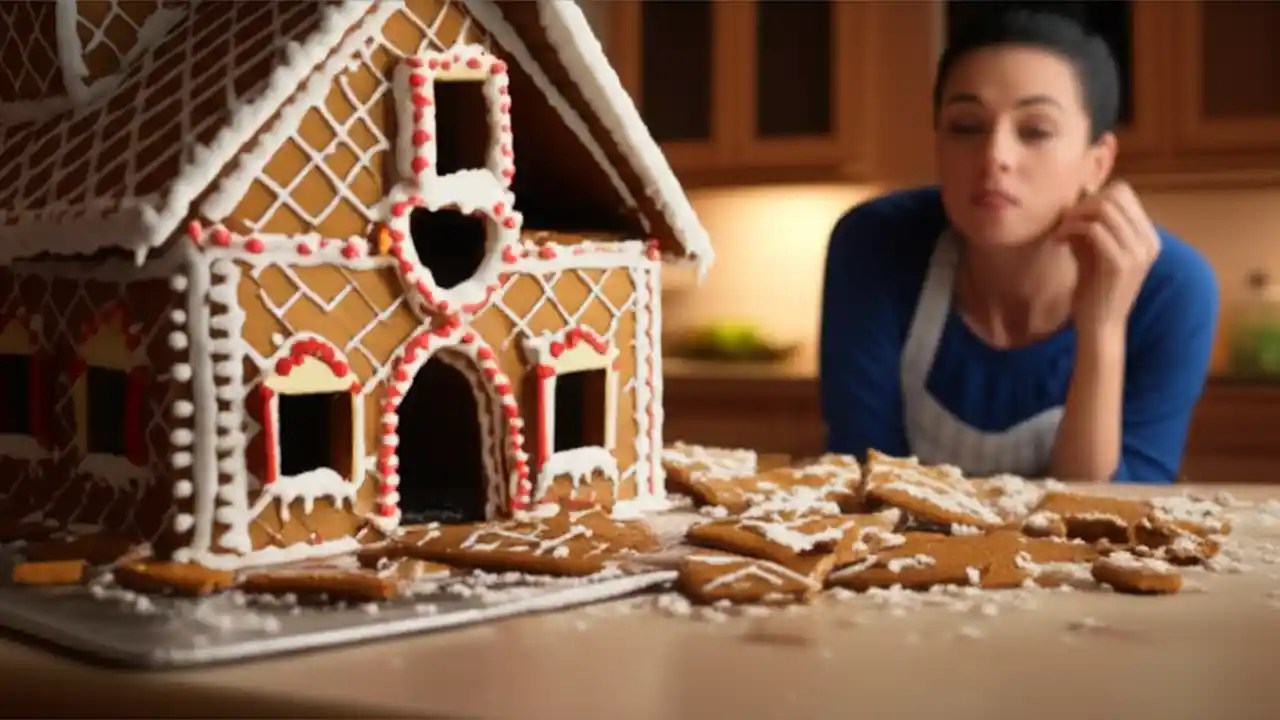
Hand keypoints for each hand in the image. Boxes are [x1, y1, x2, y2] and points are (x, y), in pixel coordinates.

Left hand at [1056, 180, 1159, 337]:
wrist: (1099, 326)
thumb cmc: (1094, 290)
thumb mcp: (1093, 251)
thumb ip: (1091, 225)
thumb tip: (1079, 194)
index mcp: (1148, 237)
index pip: (1124, 193)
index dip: (1094, 196)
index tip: (1073, 213)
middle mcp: (1148, 241)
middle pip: (1116, 194)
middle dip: (1084, 203)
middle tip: (1064, 220)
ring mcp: (1138, 252)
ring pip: (1105, 208)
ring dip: (1075, 215)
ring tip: (1060, 231)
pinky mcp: (1120, 264)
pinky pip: (1094, 229)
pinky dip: (1072, 228)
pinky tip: (1059, 241)